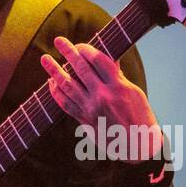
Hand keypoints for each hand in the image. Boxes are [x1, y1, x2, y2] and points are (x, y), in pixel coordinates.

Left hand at [40, 36, 163, 161]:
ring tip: (45, 59)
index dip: (87, 49)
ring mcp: (91, 109)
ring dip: (54, 70)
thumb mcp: (134, 92)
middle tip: (58, 40)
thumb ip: (117, 77)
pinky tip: (51, 83)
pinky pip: (65, 104)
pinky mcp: (84, 120)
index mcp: (118, 87)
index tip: (80, 44)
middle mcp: (102, 96)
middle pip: (80, 69)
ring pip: (67, 85)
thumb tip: (107, 59)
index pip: (98, 60)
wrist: (138, 146)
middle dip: (68, 52)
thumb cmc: (140, 117)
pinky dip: (56, 92)